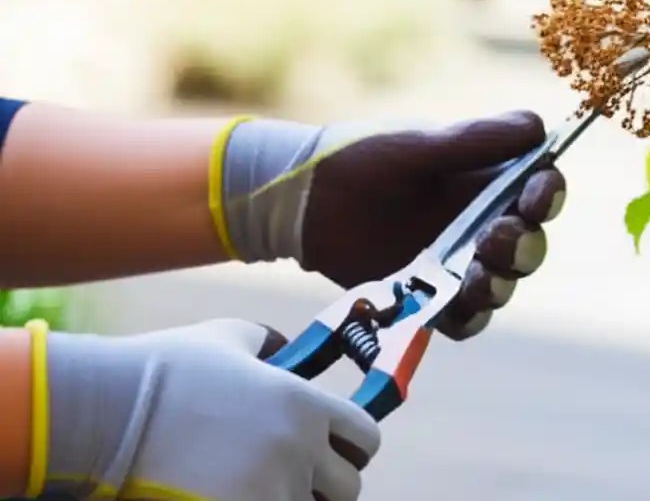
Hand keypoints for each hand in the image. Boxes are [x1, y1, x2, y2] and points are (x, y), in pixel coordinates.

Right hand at [37, 319, 379, 500]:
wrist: (111, 409)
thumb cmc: (168, 370)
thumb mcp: (230, 338)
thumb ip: (269, 342)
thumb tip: (283, 348)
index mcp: (307, 404)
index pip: (366, 438)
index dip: (352, 447)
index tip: (335, 452)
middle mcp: (300, 448)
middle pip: (347, 487)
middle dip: (326, 486)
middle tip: (297, 480)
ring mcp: (272, 488)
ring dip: (294, 499)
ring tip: (262, 486)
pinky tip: (239, 495)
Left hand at [218, 111, 565, 339]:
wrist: (308, 201)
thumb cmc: (366, 158)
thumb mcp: (420, 146)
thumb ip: (477, 140)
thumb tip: (538, 128)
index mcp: (491, 181)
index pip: (541, 190)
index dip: (548, 195)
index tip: (535, 196)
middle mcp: (485, 224)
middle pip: (531, 244)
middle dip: (523, 245)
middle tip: (495, 238)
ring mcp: (461, 265)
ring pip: (504, 284)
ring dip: (500, 282)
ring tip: (475, 276)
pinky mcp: (434, 299)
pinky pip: (467, 318)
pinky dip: (469, 315)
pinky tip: (456, 303)